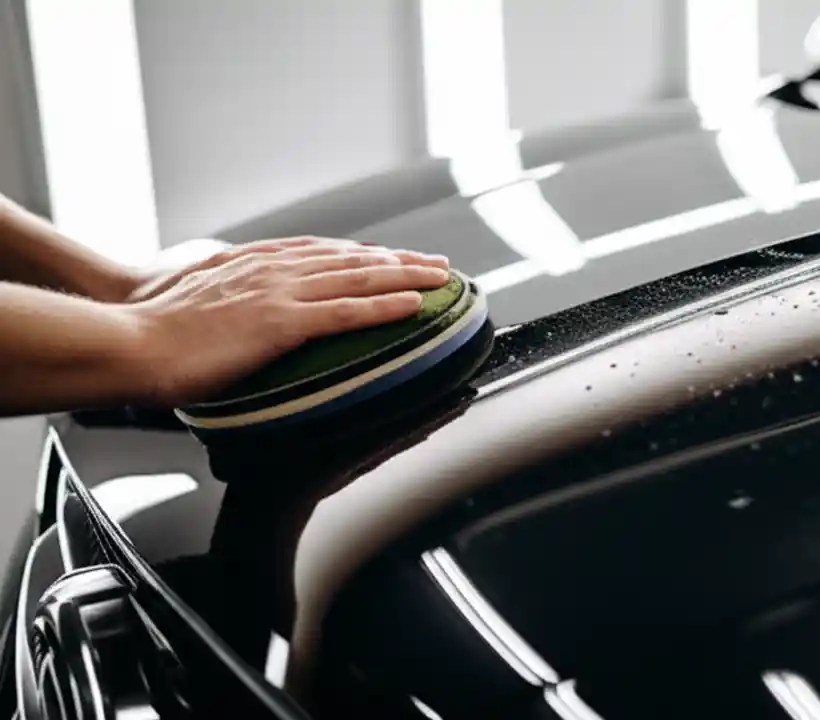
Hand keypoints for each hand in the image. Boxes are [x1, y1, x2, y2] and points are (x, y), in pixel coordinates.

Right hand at [122, 241, 450, 405]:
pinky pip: (346, 312)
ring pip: (359, 279)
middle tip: (436, 264)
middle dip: (400, 260)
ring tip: (440, 279)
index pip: (324, 251)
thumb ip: (228, 300)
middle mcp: (273, 269)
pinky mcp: (280, 323)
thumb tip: (239, 313)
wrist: (131, 342)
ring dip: (406, 277)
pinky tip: (413, 307)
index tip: (394, 256)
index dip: (364, 253)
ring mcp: (279, 293)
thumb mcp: (198, 300)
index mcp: (254, 263)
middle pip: (352, 259)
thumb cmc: (154, 331)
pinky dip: (384, 307)